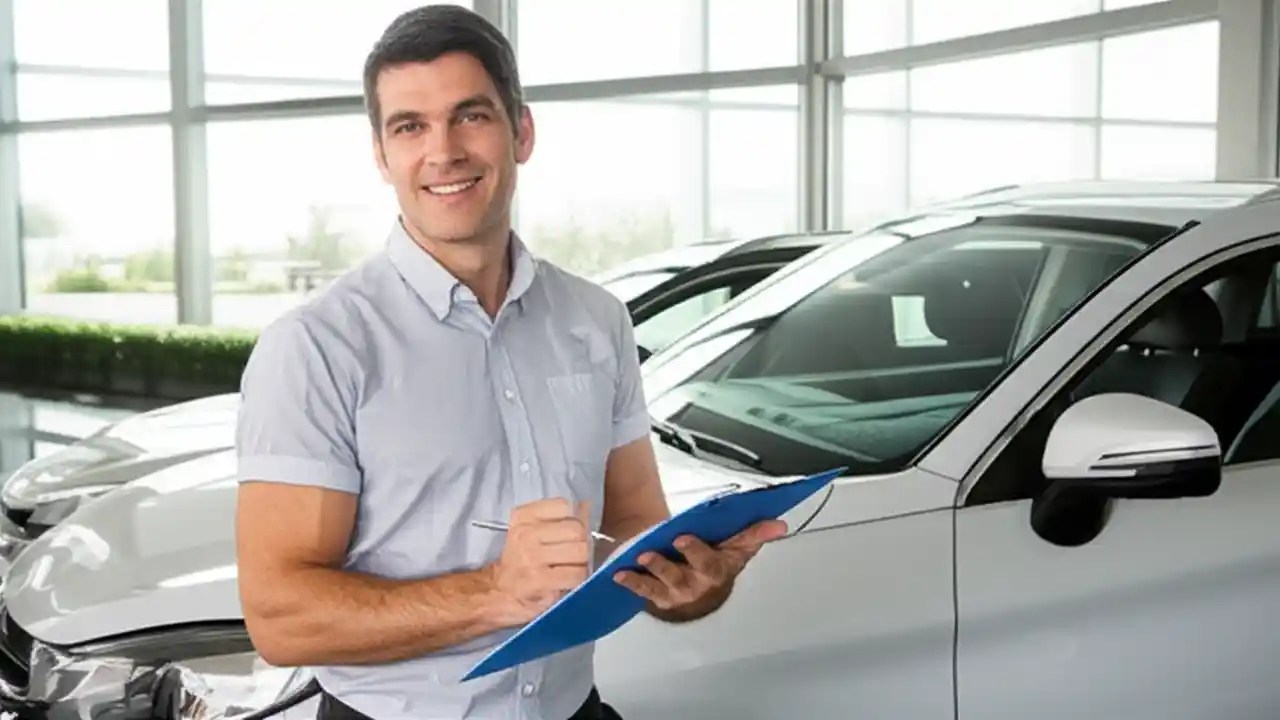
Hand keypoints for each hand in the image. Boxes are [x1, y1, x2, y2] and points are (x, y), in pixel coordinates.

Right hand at [488, 498, 591, 626]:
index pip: (564, 506)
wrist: (498, 592)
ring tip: (571, 568)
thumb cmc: (520, 561)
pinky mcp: (539, 580)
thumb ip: (559, 518)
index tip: (570, 533)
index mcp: (523, 517)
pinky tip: (569, 581)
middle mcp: (525, 534)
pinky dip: (579, 579)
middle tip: (574, 555)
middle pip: (576, 530)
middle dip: (582, 543)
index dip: (575, 519)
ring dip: (582, 563)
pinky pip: (576, 574)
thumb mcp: (531, 531)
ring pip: (580, 551)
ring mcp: (531, 557)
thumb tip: (586, 506)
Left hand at [612, 519, 786, 617]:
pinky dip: (632, 582)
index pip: (711, 560)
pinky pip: (645, 590)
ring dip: (654, 569)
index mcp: (718, 569)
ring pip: (666, 582)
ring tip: (642, 556)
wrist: (703, 591)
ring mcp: (678, 591)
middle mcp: (698, 584)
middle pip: (688, 572)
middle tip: (662, 546)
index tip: (683, 537)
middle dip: (674, 561)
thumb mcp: (738, 548)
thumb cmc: (720, 563)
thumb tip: (780, 525)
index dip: (696, 550)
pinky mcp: (660, 596)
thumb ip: (756, 534)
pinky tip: (619, 574)